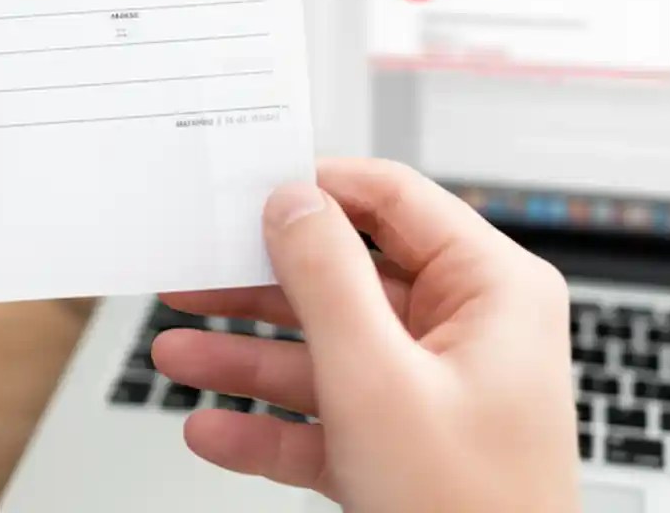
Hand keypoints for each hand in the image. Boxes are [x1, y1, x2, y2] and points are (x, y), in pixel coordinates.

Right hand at [155, 159, 577, 511]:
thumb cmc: (472, 510)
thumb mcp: (378, 380)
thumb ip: (326, 279)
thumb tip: (293, 204)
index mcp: (490, 290)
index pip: (394, 201)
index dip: (317, 189)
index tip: (249, 190)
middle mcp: (465, 330)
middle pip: (345, 278)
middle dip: (260, 286)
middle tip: (196, 272)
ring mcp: (431, 390)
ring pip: (325, 351)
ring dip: (248, 359)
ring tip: (178, 354)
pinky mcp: (401, 443)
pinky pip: (326, 417)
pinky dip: (270, 425)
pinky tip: (213, 430)